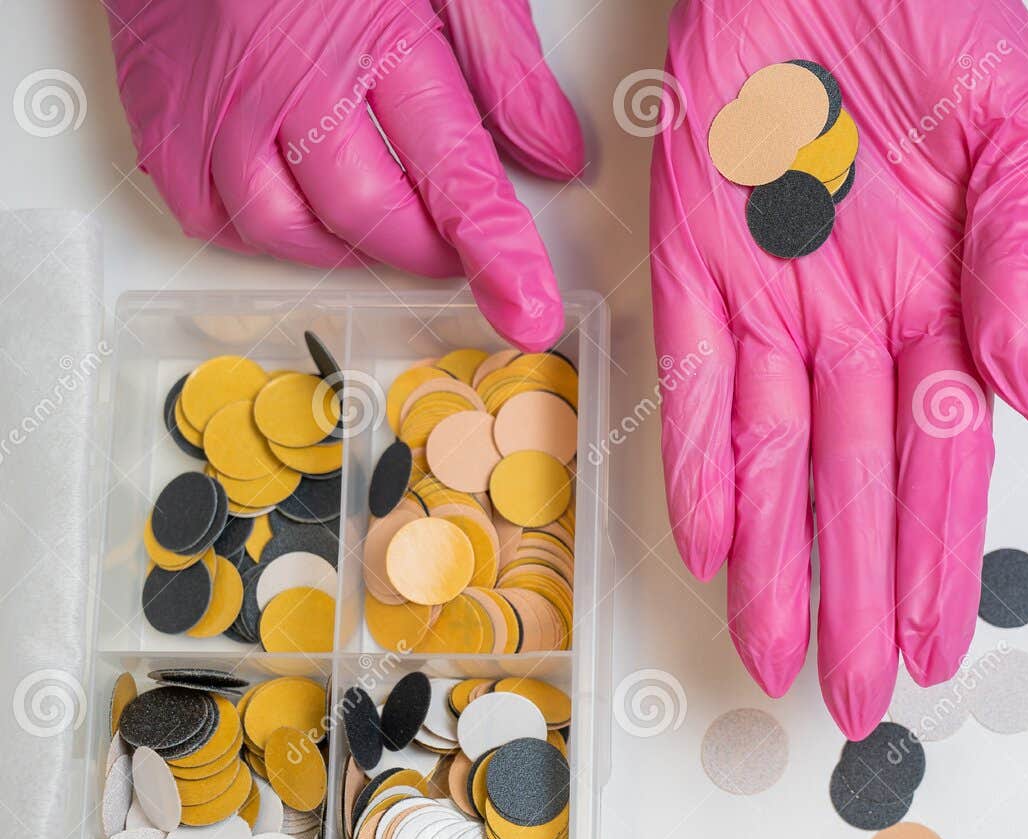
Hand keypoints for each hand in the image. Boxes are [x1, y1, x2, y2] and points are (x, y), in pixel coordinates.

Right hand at [105, 0, 582, 350]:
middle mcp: (283, 72)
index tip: (528, 306)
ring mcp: (215, 97)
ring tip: (386, 225)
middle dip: (424, 252)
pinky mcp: (160, 107)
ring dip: (346, 249)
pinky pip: (206, 213)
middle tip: (458, 249)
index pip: (452, 169)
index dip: (496, 250)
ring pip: (281, 228)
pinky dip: (260, 233)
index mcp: (370, 29)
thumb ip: (502, 62)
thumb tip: (553, 153)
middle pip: (365, 212)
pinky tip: (301, 210)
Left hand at [650, 0, 1027, 737]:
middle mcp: (861, 323)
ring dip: (772, 560)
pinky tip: (707, 542)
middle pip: (855, 486)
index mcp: (952, 302)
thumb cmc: (935, 16)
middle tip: (851, 693)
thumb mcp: (1027, 129)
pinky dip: (698, 462)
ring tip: (772, 655)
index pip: (944, 461)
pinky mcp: (693, 262)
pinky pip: (695, 381)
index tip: (934, 644)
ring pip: (773, 458)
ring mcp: (775, 301)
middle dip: (853, 594)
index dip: (937, 558)